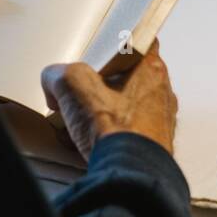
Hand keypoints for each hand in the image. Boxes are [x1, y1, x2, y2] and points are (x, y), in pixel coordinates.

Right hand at [41, 41, 177, 160]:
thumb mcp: (71, 85)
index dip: (115, 46)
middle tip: (86, 92)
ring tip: (91, 119)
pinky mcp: (158, 143)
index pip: (138, 41)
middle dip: (108, 81)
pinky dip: (119, 130)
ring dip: (114, 107)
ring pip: (134, 102)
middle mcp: (163, 91)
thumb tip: (52, 79)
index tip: (100, 56)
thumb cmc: (115, 130)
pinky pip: (136, 128)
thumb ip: (58, 73)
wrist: (131, 174)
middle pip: (133, 74)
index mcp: (151, 68)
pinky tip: (101, 138)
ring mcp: (163, 119)